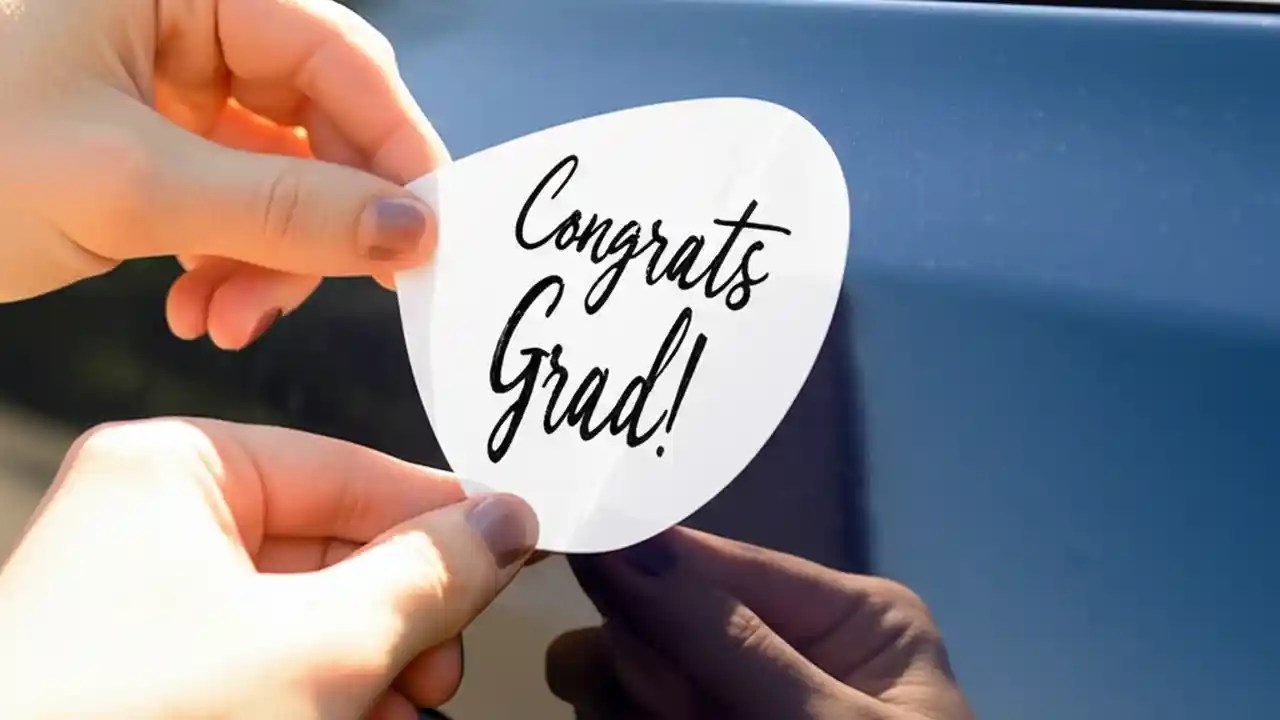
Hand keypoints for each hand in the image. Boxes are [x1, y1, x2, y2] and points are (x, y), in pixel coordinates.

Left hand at [0, 0, 443, 347]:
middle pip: (320, 122)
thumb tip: (410, 230)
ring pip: (283, 174)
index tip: (425, 238)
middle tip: (309, 299)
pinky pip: (235, 202)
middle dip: (317, 224)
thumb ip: (284, 204)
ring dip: (271, 259)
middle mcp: (189, 21)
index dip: (395, 149)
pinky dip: (230, 261)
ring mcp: (170, 84)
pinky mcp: (153, 142)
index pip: (340, 55)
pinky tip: (196, 307)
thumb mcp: (127, 184)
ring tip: (224, 320)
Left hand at [0, 418, 538, 718]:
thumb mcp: (318, 650)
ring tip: (402, 711)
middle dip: (401, 614)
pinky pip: (262, 661)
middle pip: (332, 545)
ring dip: (371, 665)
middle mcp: (150, 525)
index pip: (350, 470)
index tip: (516, 547)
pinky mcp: (144, 675)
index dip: (443, 515)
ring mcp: (140, 604)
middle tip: (444, 663)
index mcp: (173, 471)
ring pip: (304, 614)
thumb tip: (506, 525)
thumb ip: (426, 577)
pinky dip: (320, 694)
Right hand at [547, 528, 972, 719]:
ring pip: (631, 677)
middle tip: (671, 709)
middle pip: (666, 618)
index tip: (579, 549)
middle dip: (645, 661)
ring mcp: (737, 710)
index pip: (728, 564)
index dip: (652, 559)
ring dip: (628, 706)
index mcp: (850, 620)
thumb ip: (730, 641)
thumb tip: (634, 545)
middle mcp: (789, 656)